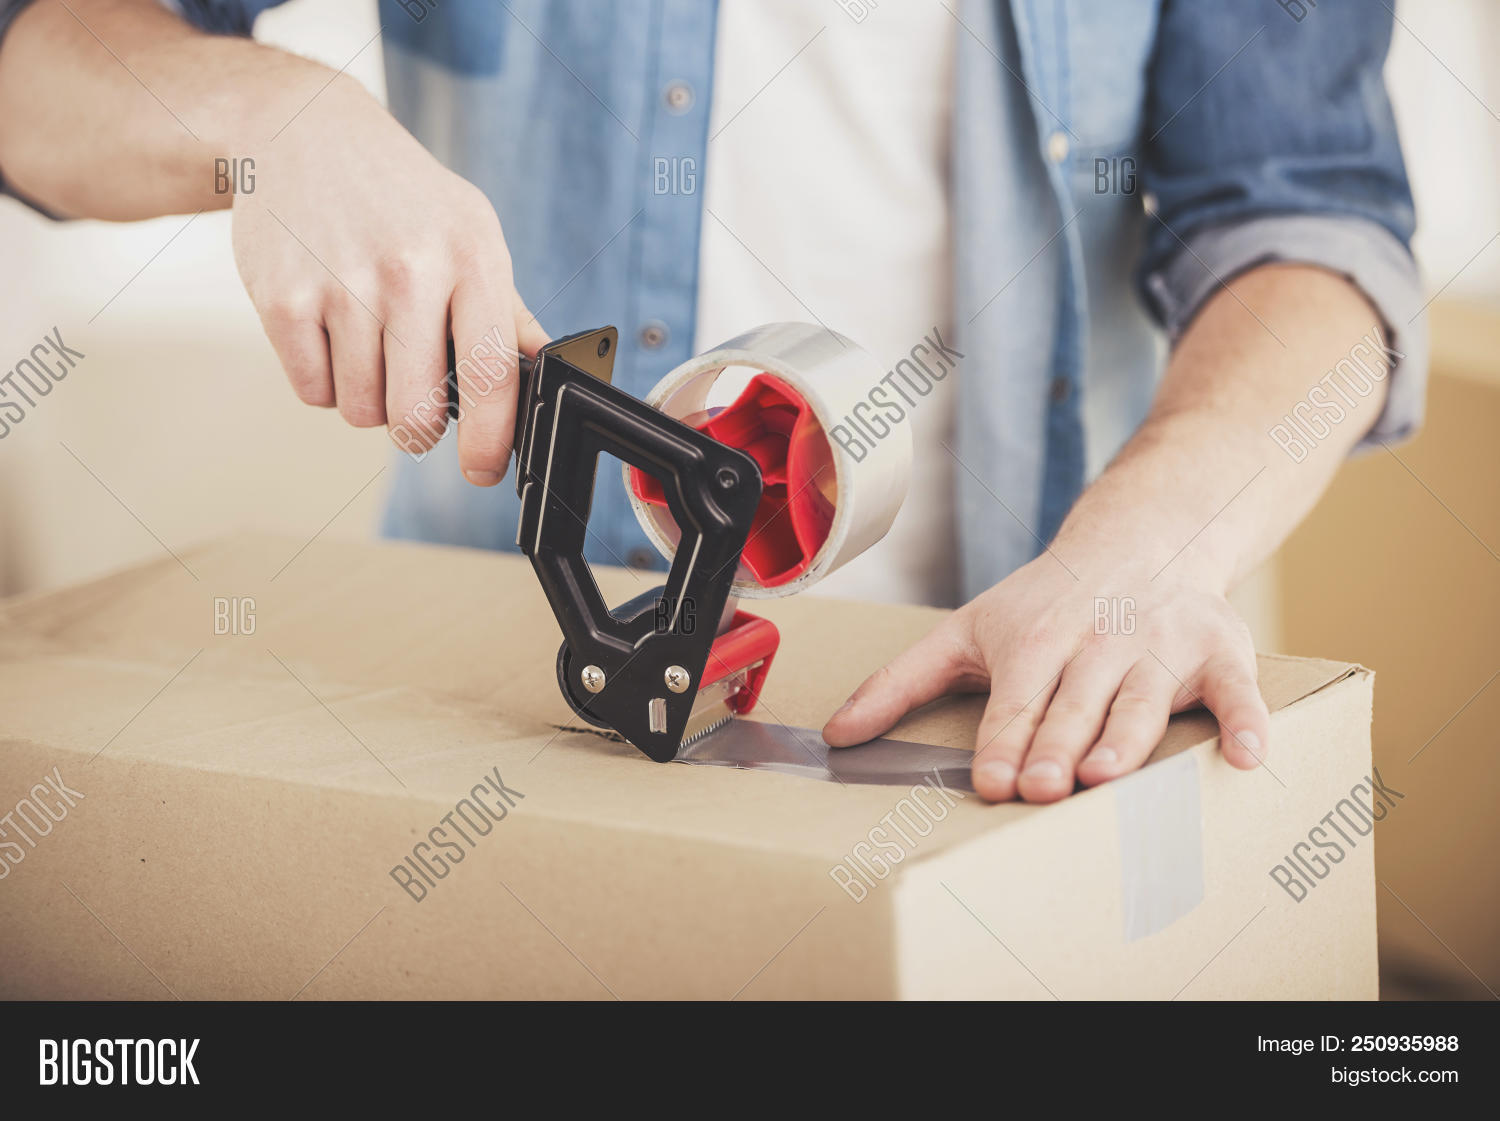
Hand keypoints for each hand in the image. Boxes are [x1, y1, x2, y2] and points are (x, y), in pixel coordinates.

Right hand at [230, 76, 548, 483]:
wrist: (304, 131)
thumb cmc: (401, 196)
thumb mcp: (472, 234)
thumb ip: (508, 313)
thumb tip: (548, 374)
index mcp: (471, 258)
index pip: (490, 376)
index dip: (489, 440)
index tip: (482, 470)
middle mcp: (409, 271)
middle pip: (416, 414)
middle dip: (417, 426)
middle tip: (414, 396)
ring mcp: (341, 285)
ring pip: (362, 410)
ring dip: (369, 397)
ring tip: (369, 341)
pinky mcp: (282, 297)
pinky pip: (313, 393)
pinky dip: (324, 380)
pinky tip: (329, 329)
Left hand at [821, 554, 1270, 802]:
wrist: (1140, 538)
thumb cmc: (1042, 603)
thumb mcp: (966, 630)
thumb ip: (900, 683)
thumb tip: (835, 735)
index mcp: (1033, 640)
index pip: (1014, 700)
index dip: (1003, 740)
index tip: (990, 779)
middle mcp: (1095, 642)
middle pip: (1074, 705)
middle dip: (1058, 746)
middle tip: (1044, 789)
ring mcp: (1159, 645)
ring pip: (1143, 699)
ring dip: (1129, 736)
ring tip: (1110, 774)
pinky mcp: (1218, 649)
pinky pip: (1236, 689)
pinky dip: (1247, 720)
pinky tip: (1249, 756)